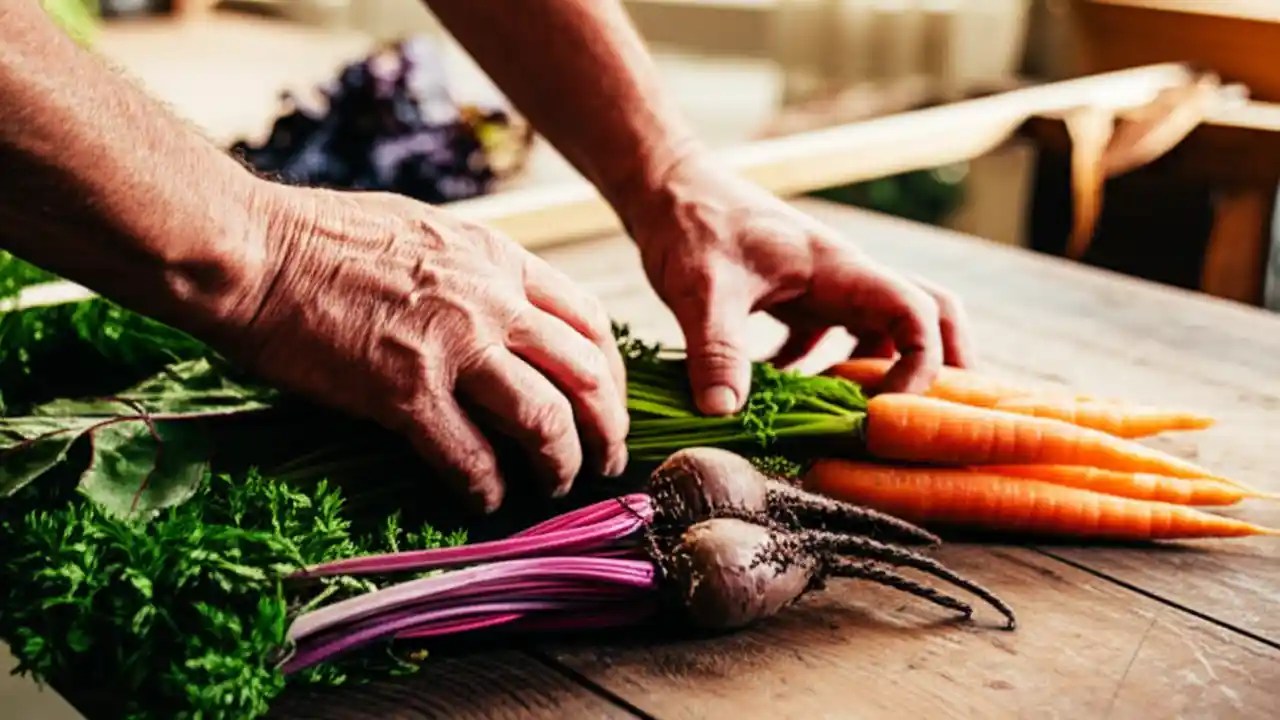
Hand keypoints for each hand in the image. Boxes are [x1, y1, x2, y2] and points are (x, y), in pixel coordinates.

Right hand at [214, 182, 628, 511]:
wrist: (254, 248)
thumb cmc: (325, 237)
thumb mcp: (427, 231)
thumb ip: (476, 270)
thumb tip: (503, 308)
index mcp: (497, 260)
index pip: (589, 320)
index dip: (610, 373)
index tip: (606, 403)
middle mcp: (490, 301)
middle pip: (586, 374)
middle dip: (607, 427)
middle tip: (606, 461)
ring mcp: (451, 346)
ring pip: (546, 418)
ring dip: (561, 463)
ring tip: (556, 486)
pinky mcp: (404, 391)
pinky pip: (469, 456)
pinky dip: (486, 487)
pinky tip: (486, 500)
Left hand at [621, 154, 973, 414]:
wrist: (665, 185)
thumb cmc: (691, 222)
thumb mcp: (701, 288)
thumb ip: (716, 348)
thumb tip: (722, 412)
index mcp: (841, 269)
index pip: (918, 313)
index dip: (922, 365)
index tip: (887, 413)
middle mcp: (843, 277)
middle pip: (924, 316)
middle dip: (938, 365)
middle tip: (927, 421)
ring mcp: (822, 286)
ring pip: (877, 331)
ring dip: (874, 376)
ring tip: (854, 426)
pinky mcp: (795, 297)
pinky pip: (828, 339)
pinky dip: (820, 372)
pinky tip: (784, 399)